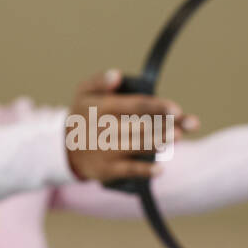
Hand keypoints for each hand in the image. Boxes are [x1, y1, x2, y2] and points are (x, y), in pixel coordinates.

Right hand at [64, 69, 200, 181]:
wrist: (64, 149)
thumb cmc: (83, 116)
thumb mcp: (83, 93)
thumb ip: (98, 81)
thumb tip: (116, 76)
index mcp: (100, 108)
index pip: (134, 106)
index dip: (157, 107)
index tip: (177, 110)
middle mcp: (102, 130)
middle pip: (140, 127)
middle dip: (163, 127)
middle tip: (183, 127)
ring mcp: (104, 151)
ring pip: (136, 147)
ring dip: (158, 143)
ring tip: (178, 138)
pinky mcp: (105, 170)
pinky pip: (127, 171)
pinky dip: (144, 171)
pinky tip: (161, 169)